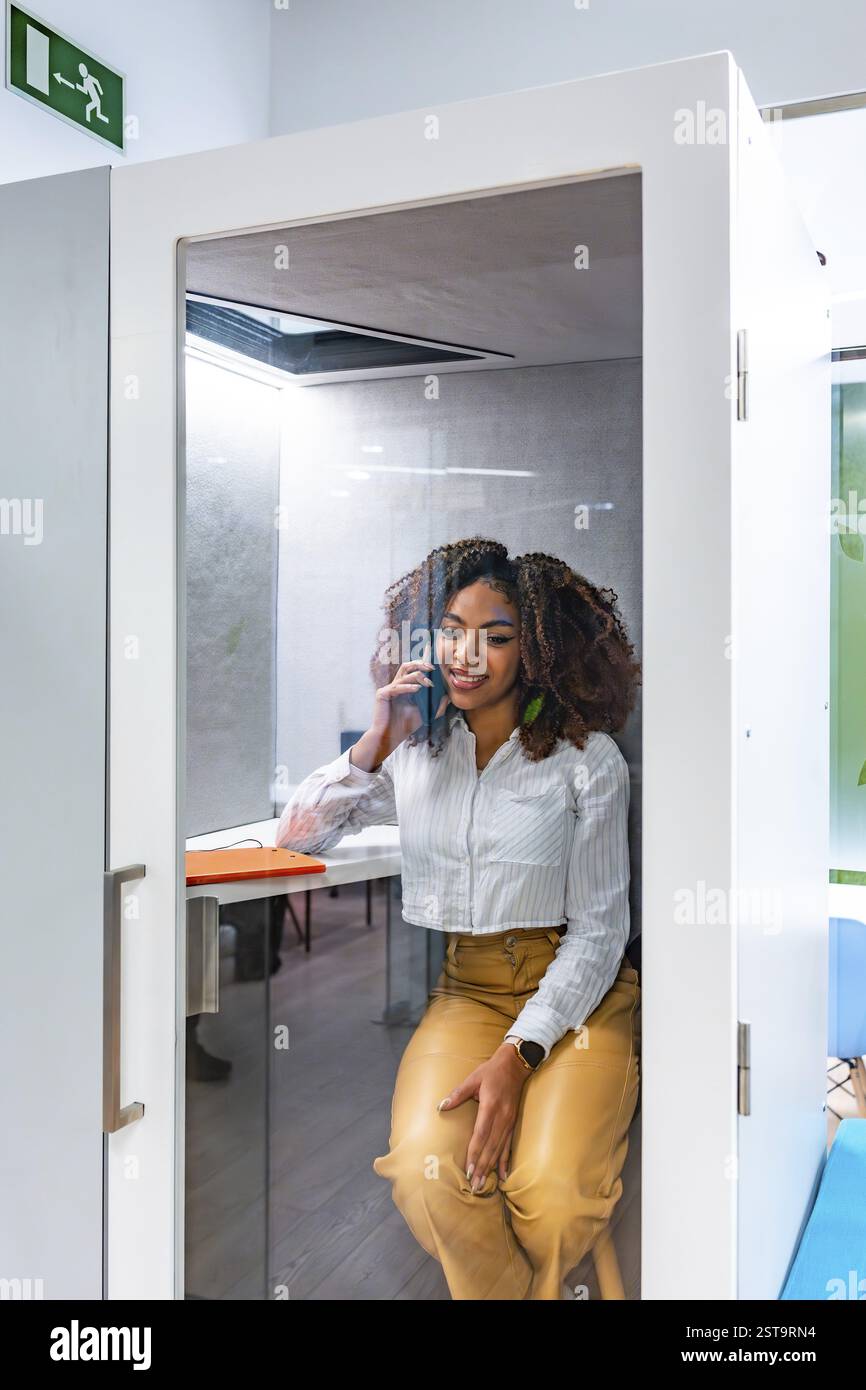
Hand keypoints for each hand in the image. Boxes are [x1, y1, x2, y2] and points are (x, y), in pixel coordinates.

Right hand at [351, 655, 447, 770]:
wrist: (390, 737)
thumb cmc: (405, 726)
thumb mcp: (424, 713)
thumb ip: (435, 705)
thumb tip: (447, 696)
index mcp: (403, 688)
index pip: (412, 671)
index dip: (422, 666)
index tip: (435, 668)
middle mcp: (395, 686)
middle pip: (406, 667)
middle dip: (419, 664)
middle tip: (431, 668)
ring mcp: (388, 689)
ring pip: (403, 675)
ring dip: (418, 677)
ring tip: (429, 683)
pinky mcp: (382, 694)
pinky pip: (396, 687)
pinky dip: (408, 687)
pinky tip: (417, 689)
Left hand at [437, 1044, 529, 1190]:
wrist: (515, 1065)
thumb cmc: (491, 1071)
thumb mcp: (473, 1079)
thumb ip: (457, 1094)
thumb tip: (441, 1106)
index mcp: (491, 1106)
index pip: (481, 1135)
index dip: (475, 1153)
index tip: (469, 1169)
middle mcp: (502, 1117)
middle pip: (491, 1147)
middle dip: (482, 1167)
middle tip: (475, 1186)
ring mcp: (509, 1122)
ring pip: (499, 1149)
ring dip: (491, 1168)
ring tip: (484, 1184)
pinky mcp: (512, 1124)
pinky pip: (509, 1146)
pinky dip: (505, 1162)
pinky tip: (503, 1176)